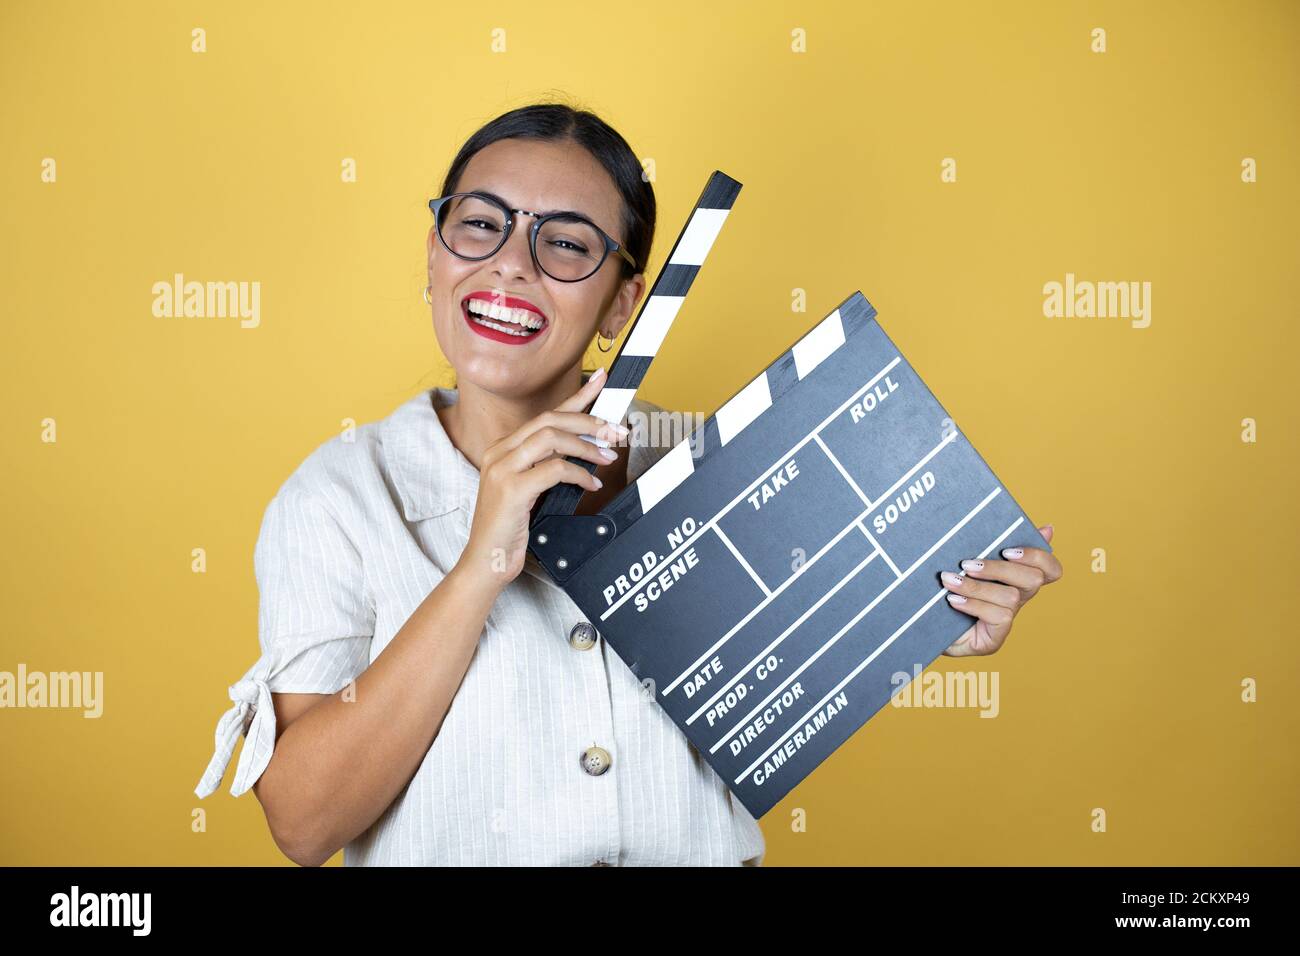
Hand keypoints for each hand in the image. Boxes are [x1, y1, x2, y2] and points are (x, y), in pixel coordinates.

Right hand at [454, 367, 628, 593]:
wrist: (485, 562)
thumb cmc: (510, 529)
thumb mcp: (530, 491)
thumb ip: (548, 468)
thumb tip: (586, 451)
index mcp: (504, 449)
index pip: (546, 414)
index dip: (577, 396)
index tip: (601, 381)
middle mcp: (500, 452)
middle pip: (551, 420)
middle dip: (589, 420)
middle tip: (616, 430)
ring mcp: (502, 469)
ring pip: (551, 437)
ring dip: (586, 445)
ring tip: (608, 457)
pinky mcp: (510, 489)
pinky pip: (554, 469)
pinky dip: (579, 473)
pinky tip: (592, 483)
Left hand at [939, 525, 1061, 656]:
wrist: (920, 624)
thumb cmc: (943, 589)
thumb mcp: (964, 564)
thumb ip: (990, 544)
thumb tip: (1038, 527)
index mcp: (1014, 579)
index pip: (1050, 569)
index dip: (1038, 557)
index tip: (1008, 550)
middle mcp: (1016, 600)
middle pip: (1033, 579)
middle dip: (1000, 568)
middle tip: (967, 564)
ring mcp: (1006, 622)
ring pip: (1011, 597)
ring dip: (977, 587)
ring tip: (949, 580)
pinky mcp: (994, 640)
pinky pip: (998, 616)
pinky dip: (973, 604)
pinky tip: (953, 600)